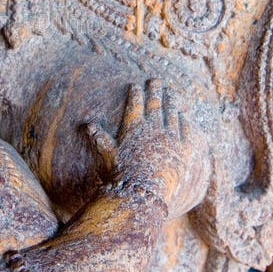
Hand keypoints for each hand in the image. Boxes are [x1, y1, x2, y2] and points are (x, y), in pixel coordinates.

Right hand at [86, 80, 209, 216]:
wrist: (144, 191)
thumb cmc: (122, 174)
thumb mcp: (109, 155)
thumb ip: (100, 138)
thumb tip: (86, 125)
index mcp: (134, 128)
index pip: (134, 106)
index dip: (135, 94)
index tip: (136, 85)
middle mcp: (152, 128)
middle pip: (154, 104)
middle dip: (155, 91)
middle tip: (156, 80)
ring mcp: (170, 137)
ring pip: (172, 114)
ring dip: (172, 102)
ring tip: (172, 94)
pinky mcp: (183, 148)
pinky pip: (185, 130)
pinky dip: (184, 121)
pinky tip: (184, 116)